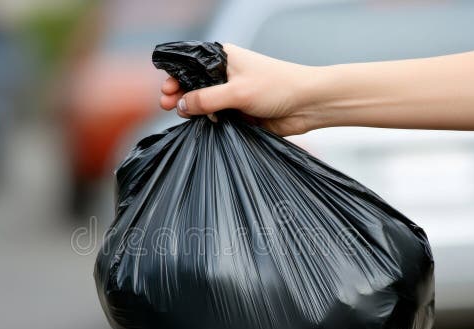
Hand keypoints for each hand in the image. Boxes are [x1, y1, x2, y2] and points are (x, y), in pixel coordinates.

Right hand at [159, 44, 318, 135]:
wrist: (307, 104)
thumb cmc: (278, 87)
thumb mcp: (237, 92)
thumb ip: (206, 99)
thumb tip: (181, 106)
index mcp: (224, 58)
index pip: (190, 63)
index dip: (175, 76)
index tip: (166, 90)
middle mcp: (226, 74)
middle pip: (193, 84)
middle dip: (179, 95)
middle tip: (167, 106)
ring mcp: (232, 94)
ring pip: (204, 103)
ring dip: (195, 111)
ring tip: (185, 117)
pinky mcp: (239, 112)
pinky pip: (217, 118)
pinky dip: (209, 122)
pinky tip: (205, 126)